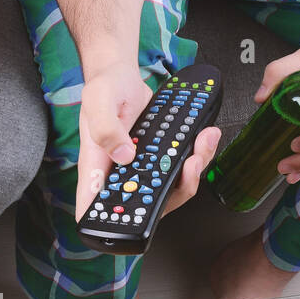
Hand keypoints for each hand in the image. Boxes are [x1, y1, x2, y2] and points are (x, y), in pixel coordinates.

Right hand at [76, 61, 221, 221]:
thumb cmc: (105, 87)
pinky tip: (204, 135)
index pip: (95, 207)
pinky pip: (179, 167)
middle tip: (190, 164)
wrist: (121, 74)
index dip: (111, 224)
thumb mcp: (99, 100)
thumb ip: (106, 129)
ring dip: (193, 170)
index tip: (136, 219)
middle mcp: (119, 172)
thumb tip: (124, 155)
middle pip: (145, 204)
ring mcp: (140, 167)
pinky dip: (196, 154)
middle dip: (174, 190)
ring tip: (203, 143)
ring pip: (169, 187)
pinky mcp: (157, 156)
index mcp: (98, 166)